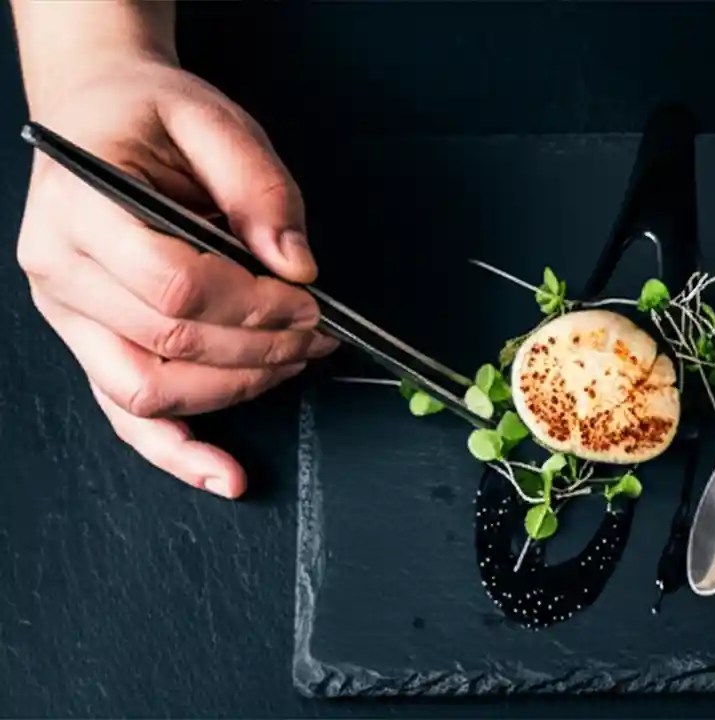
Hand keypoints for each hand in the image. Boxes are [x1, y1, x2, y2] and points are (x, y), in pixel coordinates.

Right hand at [17, 57, 337, 497]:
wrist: (95, 117)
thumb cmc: (152, 116)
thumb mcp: (214, 121)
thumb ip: (261, 189)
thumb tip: (299, 268)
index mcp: (79, 205)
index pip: (171, 283)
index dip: (252, 305)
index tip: (309, 300)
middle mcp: (58, 270)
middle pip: (168, 343)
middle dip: (261, 348)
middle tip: (320, 332)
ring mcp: (67, 317)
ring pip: (148, 391)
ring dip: (238, 389)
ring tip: (297, 364)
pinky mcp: (88, 345)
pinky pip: (126, 417)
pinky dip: (177, 453)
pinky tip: (227, 475)